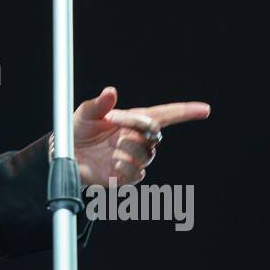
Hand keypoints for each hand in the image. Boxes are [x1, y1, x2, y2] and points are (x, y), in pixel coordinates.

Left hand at [72, 85, 210, 186]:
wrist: (65, 154)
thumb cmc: (77, 129)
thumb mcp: (85, 113)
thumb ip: (99, 104)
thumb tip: (111, 91)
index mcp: (133, 121)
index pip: (165, 115)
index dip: (185, 112)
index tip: (204, 109)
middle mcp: (137, 139)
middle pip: (155, 134)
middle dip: (139, 128)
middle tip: (114, 124)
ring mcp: (133, 159)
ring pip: (147, 155)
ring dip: (129, 148)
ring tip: (111, 146)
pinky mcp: (125, 177)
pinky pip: (136, 175)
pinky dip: (125, 168)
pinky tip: (112, 163)